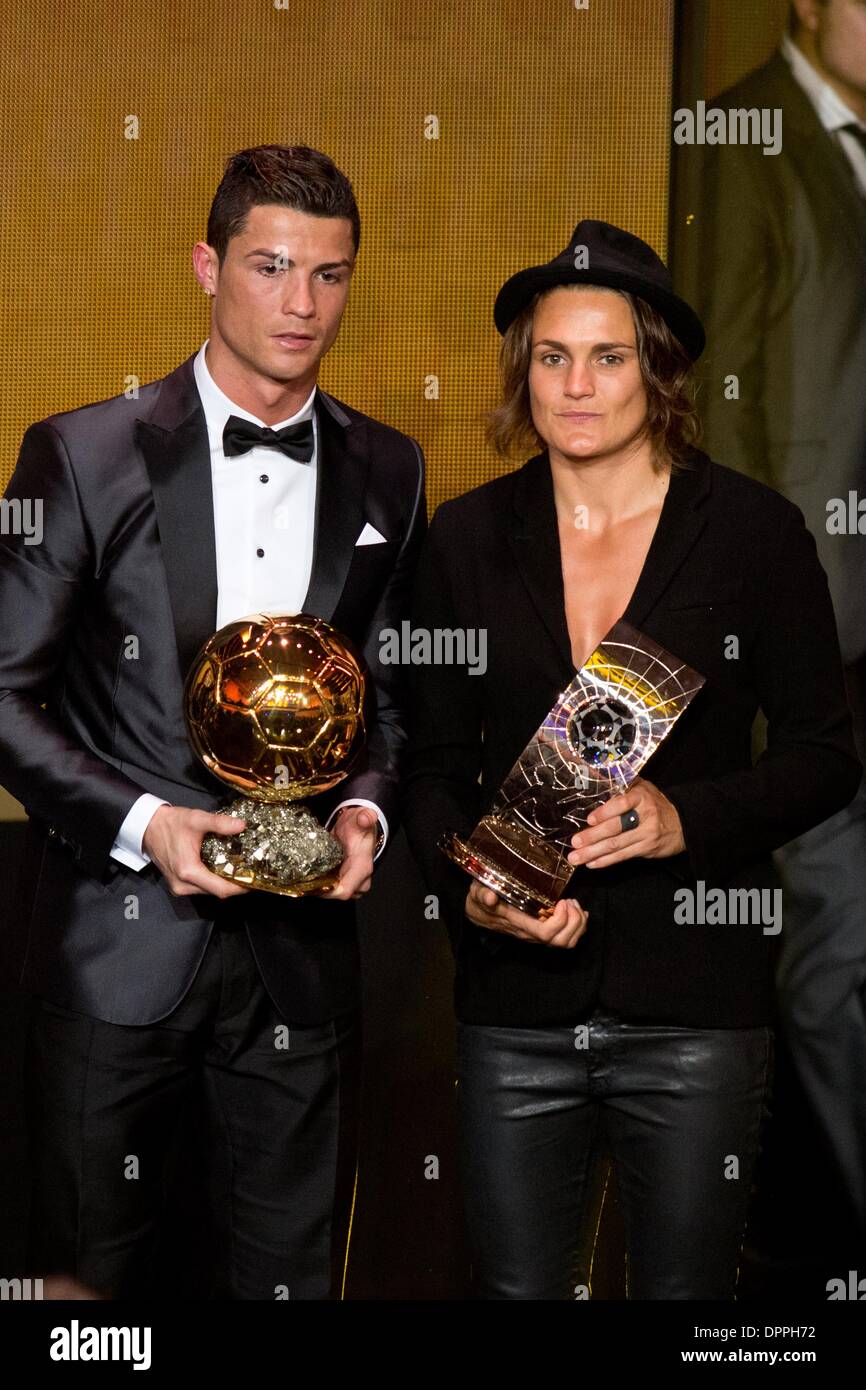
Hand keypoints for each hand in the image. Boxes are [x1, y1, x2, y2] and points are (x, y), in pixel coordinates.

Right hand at [142, 805, 250, 897]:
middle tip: (250, 873)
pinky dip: (212, 881)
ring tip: (239, 871)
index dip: (240, 887)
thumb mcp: (196, 819)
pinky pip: (200, 888)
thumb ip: (219, 823)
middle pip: (217, 892)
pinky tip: (221, 870)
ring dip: (223, 883)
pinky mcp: (177, 885)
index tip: (254, 880)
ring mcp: (179, 887)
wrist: (148, 827)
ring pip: (209, 891)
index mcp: (188, 871)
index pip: (221, 889)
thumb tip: (241, 826)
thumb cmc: (170, 824)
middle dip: (235, 885)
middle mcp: (183, 884)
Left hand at [315, 806, 379, 900]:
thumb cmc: (359, 825)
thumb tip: (365, 818)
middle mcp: (360, 880)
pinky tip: (313, 875)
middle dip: (320, 888)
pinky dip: (322, 884)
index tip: (312, 884)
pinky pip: (333, 890)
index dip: (328, 892)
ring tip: (308, 874)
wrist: (360, 827)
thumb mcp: (361, 817)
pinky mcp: (346, 882)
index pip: (345, 891)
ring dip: (321, 886)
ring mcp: (353, 883)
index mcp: (363, 867)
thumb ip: (365, 816)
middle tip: (305, 876)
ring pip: (334, 893)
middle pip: (337, 895)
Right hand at [464, 881, 588, 947]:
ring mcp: (538, 934)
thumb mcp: (478, 893)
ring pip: (567, 942)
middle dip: (574, 922)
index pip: (545, 933)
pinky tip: (576, 909)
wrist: (479, 912)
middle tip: (570, 901)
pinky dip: (578, 925)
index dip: (560, 920)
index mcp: (519, 923)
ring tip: (573, 904)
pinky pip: (566, 937)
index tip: (561, 901)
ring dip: (578, 924)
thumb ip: (482, 894)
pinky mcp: (543, 931)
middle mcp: (531, 933)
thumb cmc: (481, 900)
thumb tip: (490, 897)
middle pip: (561, 941)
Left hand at [566, 776, 684, 870]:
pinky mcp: (647, 849)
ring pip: (617, 844)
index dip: (605, 812)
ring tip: (576, 857)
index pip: (622, 803)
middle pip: (616, 828)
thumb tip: (596, 782)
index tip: (590, 819)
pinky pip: (623, 856)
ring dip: (594, 852)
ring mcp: (647, 834)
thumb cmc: (654, 804)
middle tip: (575, 842)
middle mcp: (645, 815)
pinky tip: (592, 863)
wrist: (683, 823)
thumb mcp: (643, 789)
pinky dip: (606, 861)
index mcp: (641, 797)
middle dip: (593, 836)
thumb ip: (623, 788)